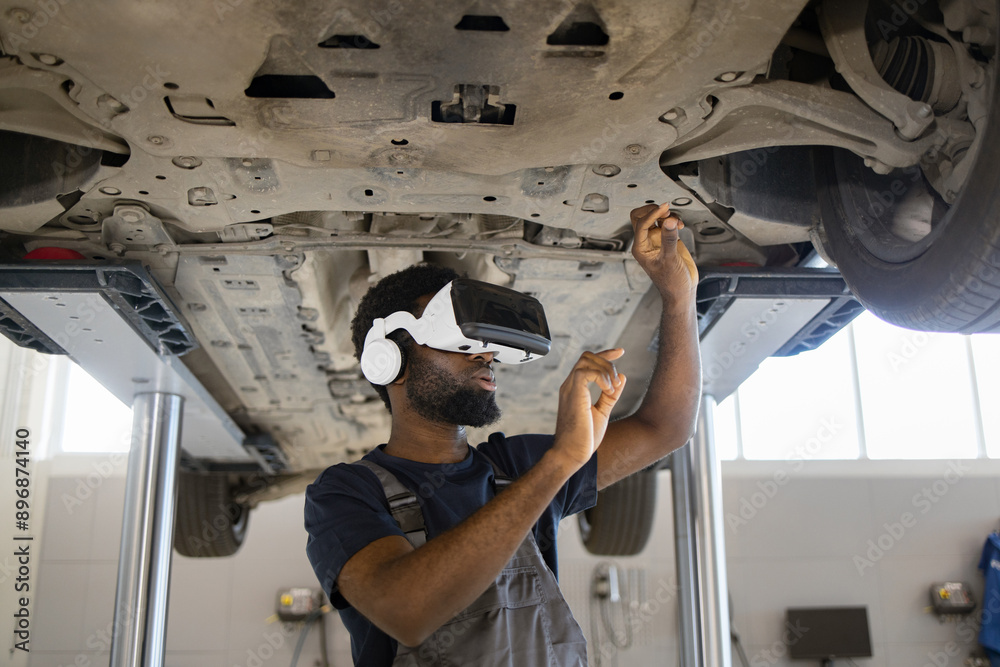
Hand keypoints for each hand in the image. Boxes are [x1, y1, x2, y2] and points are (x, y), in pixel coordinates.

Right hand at [551, 349, 627, 468]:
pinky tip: (608, 390)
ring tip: (613, 388)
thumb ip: (610, 396)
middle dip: (607, 361)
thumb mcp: (601, 412)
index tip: (621, 351)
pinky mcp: (573, 394)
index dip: (606, 354)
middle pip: (588, 356)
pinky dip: (601, 377)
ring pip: (586, 360)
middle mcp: (570, 385)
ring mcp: (570, 388)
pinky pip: (586, 372)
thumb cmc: (583, 438)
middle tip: (617, 382)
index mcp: (575, 389)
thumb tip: (621, 377)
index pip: (588, 362)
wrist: (572, 454)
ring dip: (606, 370)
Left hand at [630, 203, 697, 297]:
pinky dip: (673, 221)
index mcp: (640, 248)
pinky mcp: (667, 240)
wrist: (682, 290)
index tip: (664, 209)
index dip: (652, 214)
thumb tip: (668, 221)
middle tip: (667, 212)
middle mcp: (646, 243)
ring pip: (655, 219)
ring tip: (677, 222)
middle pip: (641, 217)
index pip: (641, 225)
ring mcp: (657, 240)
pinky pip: (667, 224)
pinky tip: (681, 226)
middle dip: (654, 211)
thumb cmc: (671, 282)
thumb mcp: (670, 260)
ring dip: (666, 216)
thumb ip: (669, 239)